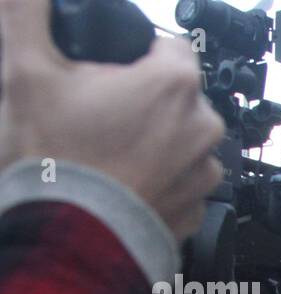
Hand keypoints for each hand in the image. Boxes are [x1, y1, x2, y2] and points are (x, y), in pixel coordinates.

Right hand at [0, 0, 225, 238]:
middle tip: (102, 114)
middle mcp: (203, 126)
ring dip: (155, 140)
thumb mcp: (28, 69)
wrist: (73, 234)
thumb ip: (26, 13)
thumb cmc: (59, 157)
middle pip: (177, 95)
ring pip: (181, 139)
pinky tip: (125, 180)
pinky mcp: (198, 208)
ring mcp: (204, 171)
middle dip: (145, 99)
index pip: (170, 46)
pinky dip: (159, 179)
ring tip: (111, 150)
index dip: (138, 54)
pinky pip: (181, 181)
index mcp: (175, 83)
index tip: (113, 69)